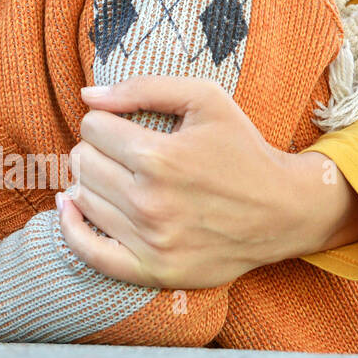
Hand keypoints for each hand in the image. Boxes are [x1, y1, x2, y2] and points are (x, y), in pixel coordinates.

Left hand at [56, 75, 357, 288]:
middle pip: (81, 161)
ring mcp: (151, 240)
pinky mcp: (153, 269)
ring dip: (90, 182)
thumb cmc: (242, 149)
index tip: (124, 128)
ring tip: (116, 176)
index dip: (105, 121)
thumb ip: (143, 88)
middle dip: (96, 149)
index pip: (91, 127)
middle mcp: (150, 201)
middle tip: (121, 152)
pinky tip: (71, 206)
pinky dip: (70, 227)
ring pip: (81, 197)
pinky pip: (87, 251)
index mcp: (160, 157)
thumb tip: (88, 96)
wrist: (286, 211)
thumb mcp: (206, 99)